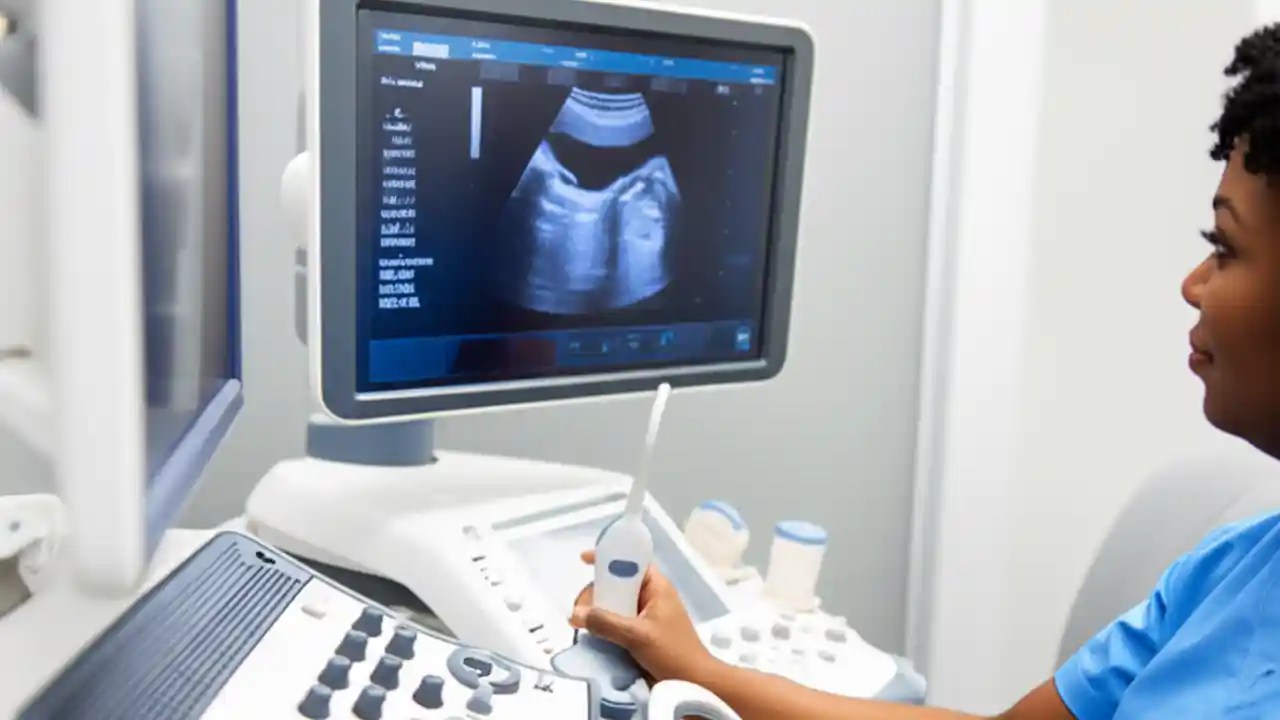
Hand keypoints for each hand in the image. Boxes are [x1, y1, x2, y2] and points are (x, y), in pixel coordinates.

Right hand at [570, 550, 721, 683]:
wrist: (695, 682)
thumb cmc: (672, 652)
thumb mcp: (637, 635)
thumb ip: (606, 623)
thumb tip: (575, 613)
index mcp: (655, 586)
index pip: (630, 561)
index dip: (608, 558)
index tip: (583, 560)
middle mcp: (650, 596)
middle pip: (617, 584)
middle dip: (596, 592)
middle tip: (579, 610)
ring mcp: (645, 615)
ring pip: (615, 604)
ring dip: (598, 611)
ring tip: (580, 624)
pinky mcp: (641, 633)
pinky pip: (617, 621)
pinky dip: (604, 625)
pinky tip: (590, 633)